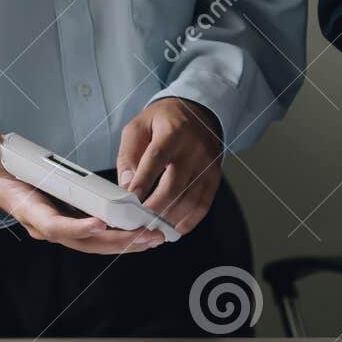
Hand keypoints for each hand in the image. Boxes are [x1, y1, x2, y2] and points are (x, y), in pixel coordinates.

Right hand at [0, 133, 164, 253]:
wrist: (4, 189)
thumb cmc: (4, 176)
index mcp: (31, 212)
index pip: (54, 226)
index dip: (76, 227)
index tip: (99, 224)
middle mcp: (49, 227)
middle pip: (85, 242)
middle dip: (115, 240)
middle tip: (144, 235)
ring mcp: (65, 230)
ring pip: (97, 245)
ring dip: (126, 243)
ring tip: (153, 237)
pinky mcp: (77, 228)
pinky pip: (101, 239)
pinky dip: (123, 238)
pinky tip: (145, 234)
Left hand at [117, 97, 224, 234]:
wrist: (199, 113)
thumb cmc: (164, 121)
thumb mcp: (139, 127)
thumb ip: (129, 155)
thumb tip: (127, 185)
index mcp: (172, 132)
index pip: (157, 159)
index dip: (143, 181)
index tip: (130, 199)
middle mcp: (194, 150)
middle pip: (174, 185)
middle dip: (155, 207)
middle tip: (138, 221)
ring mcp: (207, 165)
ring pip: (190, 199)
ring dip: (170, 218)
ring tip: (152, 228)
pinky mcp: (214, 178)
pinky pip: (203, 205)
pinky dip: (189, 221)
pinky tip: (174, 228)